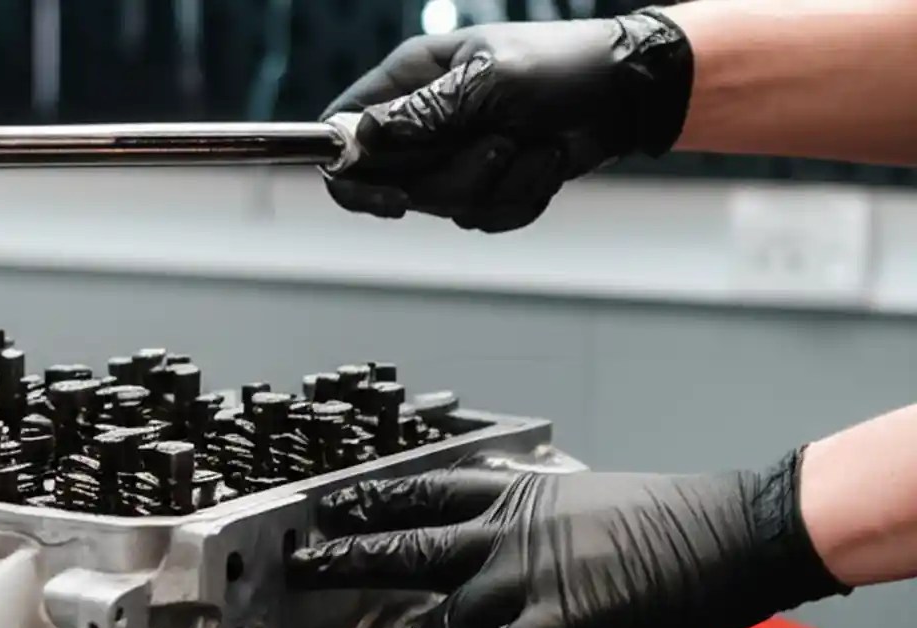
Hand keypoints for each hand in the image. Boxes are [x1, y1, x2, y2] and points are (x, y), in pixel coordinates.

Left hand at [287, 453, 848, 627]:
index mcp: (519, 496)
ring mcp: (528, 576)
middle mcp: (510, 532)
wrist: (729, 528)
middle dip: (353, 557)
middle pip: (411, 542)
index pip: (427, 489)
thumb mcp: (591, 500)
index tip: (339, 503)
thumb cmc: (672, 516)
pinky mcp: (556, 621)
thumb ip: (544, 520)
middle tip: (310, 567)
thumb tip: (525, 537)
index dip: (376, 496)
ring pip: (439, 616)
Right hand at [323, 10, 693, 231]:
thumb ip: (425, 113)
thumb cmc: (563, 68)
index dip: (351, 170)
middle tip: (501, 146)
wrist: (627, 92)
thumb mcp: (491, 82)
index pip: (343, 128)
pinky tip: (545, 161)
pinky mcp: (485, 181)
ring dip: (498, 185)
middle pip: (396, 182)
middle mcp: (423, 118)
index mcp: (411, 77)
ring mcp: (453, 153)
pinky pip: (482, 216)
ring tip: (534, 146)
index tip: (390, 196)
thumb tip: (364, 136)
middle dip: (455, 179)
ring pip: (443, 205)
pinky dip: (520, 197)